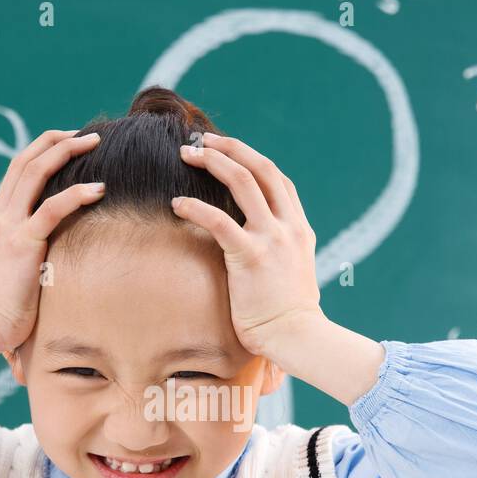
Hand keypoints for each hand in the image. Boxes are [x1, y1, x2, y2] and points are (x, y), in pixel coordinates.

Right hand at [0, 129, 104, 357]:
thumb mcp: (10, 275)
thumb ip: (27, 260)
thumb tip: (52, 268)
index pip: (17, 174)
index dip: (42, 153)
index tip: (68, 146)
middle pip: (24, 162)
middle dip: (55, 141)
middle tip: (86, 134)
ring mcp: (8, 227)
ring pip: (34, 173)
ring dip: (65, 152)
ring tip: (94, 143)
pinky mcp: (22, 244)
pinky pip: (51, 209)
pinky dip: (76, 194)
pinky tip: (99, 189)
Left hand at [172, 132, 323, 356]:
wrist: (297, 337)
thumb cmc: (289, 317)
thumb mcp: (294, 275)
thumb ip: (281, 255)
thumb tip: (262, 255)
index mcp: (299, 229)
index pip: (277, 180)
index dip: (251, 159)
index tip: (227, 151)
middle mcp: (288, 227)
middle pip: (261, 168)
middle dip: (231, 148)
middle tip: (203, 140)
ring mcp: (272, 239)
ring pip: (243, 181)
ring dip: (213, 162)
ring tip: (187, 154)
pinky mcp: (251, 256)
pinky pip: (219, 221)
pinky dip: (195, 207)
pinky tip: (176, 204)